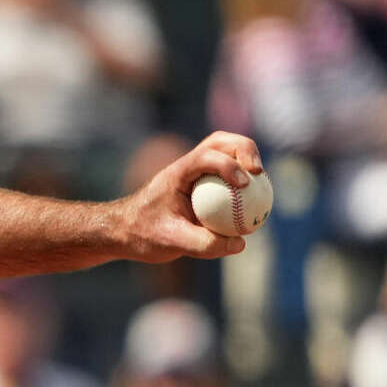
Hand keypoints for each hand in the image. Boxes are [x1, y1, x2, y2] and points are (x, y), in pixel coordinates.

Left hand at [116, 130, 262, 262]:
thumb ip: (204, 244)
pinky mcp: (204, 185)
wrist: (124, 232)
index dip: (229, 164)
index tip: (245, 184)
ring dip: (248, 160)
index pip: (206, 155)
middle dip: (246, 150)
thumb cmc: (142, 234)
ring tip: (262, 183)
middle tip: (258, 173)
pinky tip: (257, 203)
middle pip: (222, 142)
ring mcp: (196, 174)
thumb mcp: (171, 243)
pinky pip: (229, 176)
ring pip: (227, 152)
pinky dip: (246, 182)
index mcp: (177, 173)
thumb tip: (240, 243)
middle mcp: (188, 167)